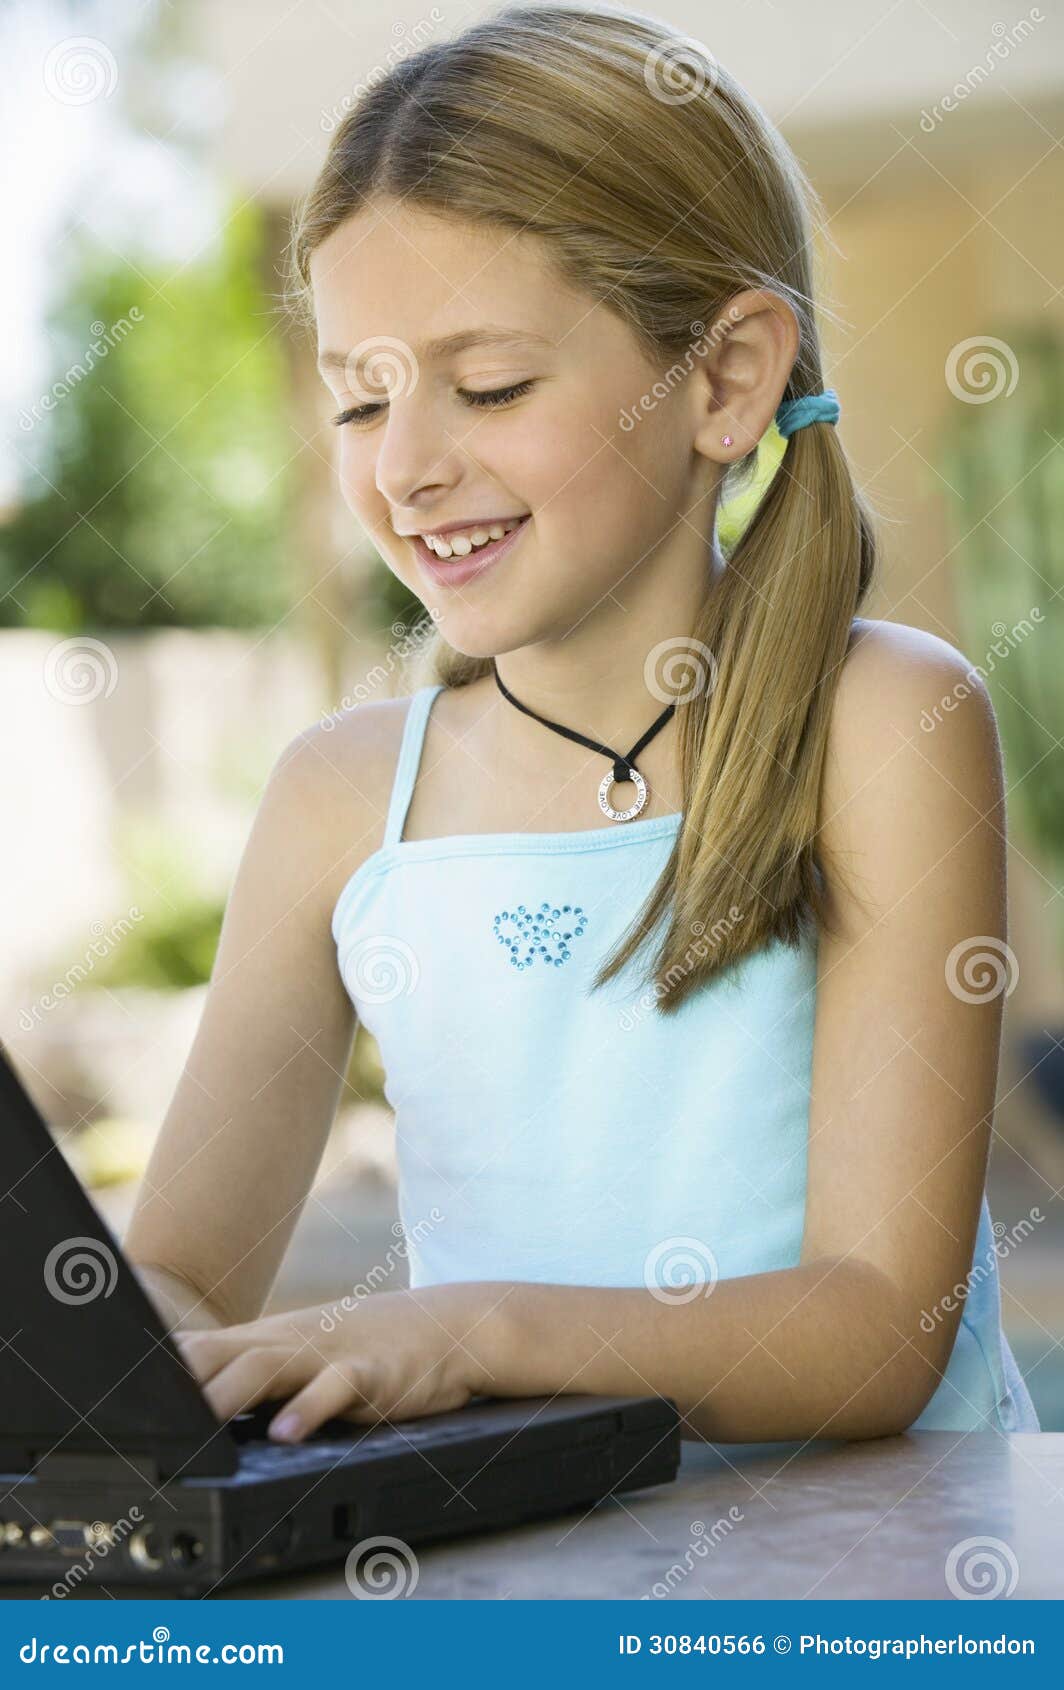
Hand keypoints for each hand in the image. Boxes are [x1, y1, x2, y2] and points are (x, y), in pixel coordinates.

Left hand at [172, 1285, 496, 1442]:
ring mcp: (327, 1354)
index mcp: (268, 1341)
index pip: (197, 1350)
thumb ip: (253, 1373)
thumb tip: (195, 1404)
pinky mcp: (368, 1372)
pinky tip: (285, 1434)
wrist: (450, 1326)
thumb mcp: (304, 1353)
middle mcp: (289, 1342)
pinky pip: (333, 1389)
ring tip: (198, 1426)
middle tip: (141, 1423)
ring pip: (264, 1367)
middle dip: (176, 1387)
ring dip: (227, 1395)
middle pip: (218, 1356)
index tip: (117, 1403)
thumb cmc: (368, 1347)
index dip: (155, 1374)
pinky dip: (306, 1411)